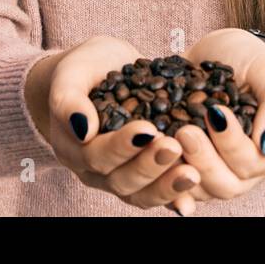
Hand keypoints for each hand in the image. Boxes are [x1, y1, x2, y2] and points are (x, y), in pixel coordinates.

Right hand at [30, 35, 201, 210]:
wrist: (103, 68)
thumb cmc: (86, 68)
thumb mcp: (72, 73)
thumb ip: (69, 99)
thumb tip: (83, 129)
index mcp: (72, 147)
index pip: (95, 155)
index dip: (121, 147)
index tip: (147, 130)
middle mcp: (94, 170)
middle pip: (121, 180)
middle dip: (149, 165)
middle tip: (174, 146)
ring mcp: (120, 176)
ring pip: (142, 194)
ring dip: (167, 185)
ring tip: (192, 172)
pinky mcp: (145, 177)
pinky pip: (159, 192)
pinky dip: (177, 195)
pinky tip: (195, 192)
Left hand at [169, 28, 264, 213]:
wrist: (220, 52)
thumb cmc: (251, 63)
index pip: (251, 163)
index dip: (233, 143)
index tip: (216, 112)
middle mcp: (241, 169)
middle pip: (224, 185)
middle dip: (204, 161)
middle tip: (185, 131)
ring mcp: (211, 170)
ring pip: (196, 189)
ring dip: (178, 168)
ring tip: (163, 138)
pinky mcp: (184, 163)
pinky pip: (170, 179)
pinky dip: (159, 170)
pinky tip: (146, 152)